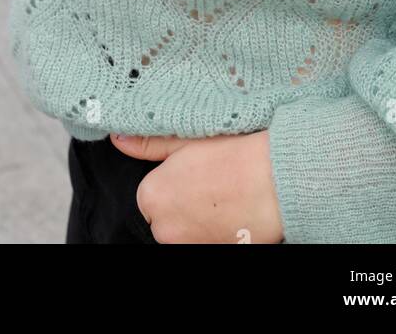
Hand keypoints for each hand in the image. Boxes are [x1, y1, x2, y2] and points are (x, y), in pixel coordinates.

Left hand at [110, 130, 284, 244]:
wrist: (277, 181)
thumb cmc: (232, 154)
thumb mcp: (184, 139)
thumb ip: (148, 143)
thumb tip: (118, 140)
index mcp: (151, 196)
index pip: (152, 194)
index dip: (173, 180)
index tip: (194, 169)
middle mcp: (164, 230)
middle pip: (166, 216)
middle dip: (184, 202)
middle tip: (212, 181)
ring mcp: (188, 247)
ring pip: (186, 231)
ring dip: (199, 218)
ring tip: (225, 195)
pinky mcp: (212, 256)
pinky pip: (205, 241)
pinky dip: (215, 231)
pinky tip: (232, 212)